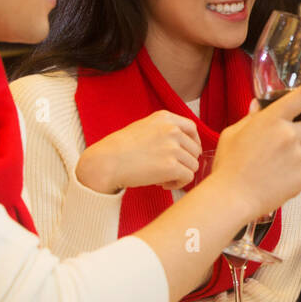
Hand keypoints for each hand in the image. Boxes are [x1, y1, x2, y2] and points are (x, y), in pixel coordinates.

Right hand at [76, 110, 202, 193]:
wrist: (105, 162)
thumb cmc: (120, 148)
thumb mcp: (144, 127)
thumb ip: (164, 130)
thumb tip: (186, 144)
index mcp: (165, 117)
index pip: (192, 128)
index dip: (193, 143)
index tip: (186, 154)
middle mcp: (172, 129)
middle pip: (195, 149)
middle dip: (184, 161)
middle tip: (168, 170)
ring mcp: (173, 147)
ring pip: (193, 165)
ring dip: (180, 174)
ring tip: (163, 178)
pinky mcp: (171, 166)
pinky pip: (188, 177)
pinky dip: (178, 184)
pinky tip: (163, 184)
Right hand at [210, 73, 300, 220]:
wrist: (231, 198)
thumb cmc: (229, 165)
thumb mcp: (233, 133)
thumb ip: (251, 118)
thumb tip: (259, 105)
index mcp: (272, 119)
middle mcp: (289, 134)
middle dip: (298, 134)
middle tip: (277, 148)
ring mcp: (298, 156)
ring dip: (293, 154)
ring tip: (270, 167)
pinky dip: (292, 173)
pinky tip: (274, 179)